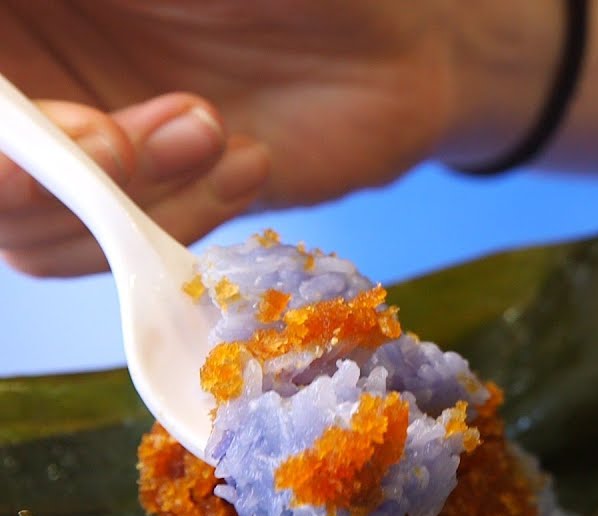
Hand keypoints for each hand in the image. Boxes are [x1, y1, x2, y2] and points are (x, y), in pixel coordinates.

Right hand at [0, 1, 556, 275]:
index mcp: (28, 17)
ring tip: (213, 128)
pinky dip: (177, 220)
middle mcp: (42, 80)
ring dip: (123, 193)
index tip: (21, 135)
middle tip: (111, 139)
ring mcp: (85, 147)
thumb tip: (25, 18)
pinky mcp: (149, 205)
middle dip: (34, 173)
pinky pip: (120, 253)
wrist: (403, 51)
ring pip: (33, 227)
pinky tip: (246, 162)